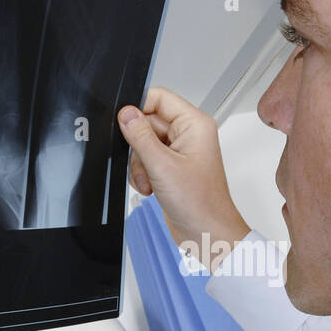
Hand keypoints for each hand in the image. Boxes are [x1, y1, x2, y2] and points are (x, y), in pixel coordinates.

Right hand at [117, 87, 250, 270]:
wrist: (206, 233)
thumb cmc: (200, 204)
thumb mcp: (162, 166)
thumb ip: (140, 136)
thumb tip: (125, 113)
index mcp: (194, 124)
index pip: (159, 98)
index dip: (138, 108)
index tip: (124, 123)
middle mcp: (188, 134)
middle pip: (147, 122)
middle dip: (138, 146)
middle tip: (143, 163)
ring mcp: (179, 151)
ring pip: (143, 143)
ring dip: (139, 164)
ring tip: (148, 181)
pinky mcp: (171, 167)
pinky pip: (146, 160)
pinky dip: (142, 174)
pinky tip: (150, 187)